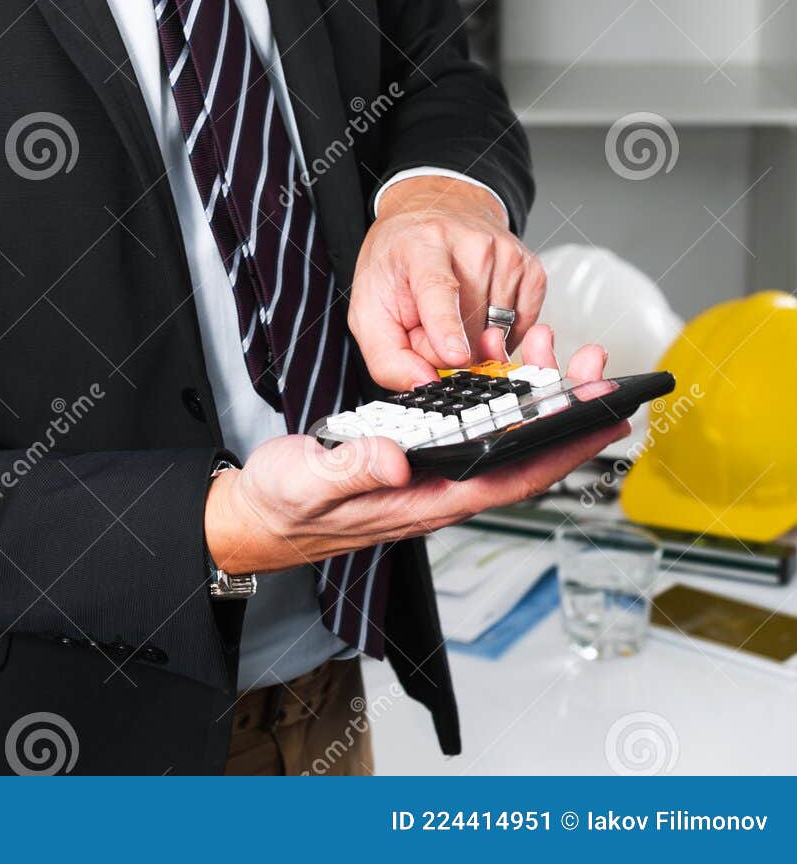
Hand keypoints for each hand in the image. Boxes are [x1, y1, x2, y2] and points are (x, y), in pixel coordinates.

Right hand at [204, 342, 620, 575]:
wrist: (259, 514)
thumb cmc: (285, 505)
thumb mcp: (309, 482)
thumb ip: (351, 469)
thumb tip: (396, 458)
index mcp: (426, 500)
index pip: (511, 477)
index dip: (562, 450)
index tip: (603, 420)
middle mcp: (439, 487)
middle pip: (520, 454)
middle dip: (564, 413)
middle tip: (593, 368)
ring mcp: (429, 471)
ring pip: (499, 437)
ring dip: (533, 397)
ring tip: (551, 349)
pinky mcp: (413, 453)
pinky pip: (471, 427)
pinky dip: (496, 397)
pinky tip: (502, 369)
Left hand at [348, 176, 547, 388]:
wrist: (432, 215)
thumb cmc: (399, 262)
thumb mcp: (369, 306)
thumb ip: (386, 354)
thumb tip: (422, 382)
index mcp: (421, 245)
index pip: (438, 289)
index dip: (446, 327)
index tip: (455, 355)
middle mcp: (470, 244)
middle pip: (469, 328)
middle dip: (447, 348)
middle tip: (427, 322)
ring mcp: (506, 254)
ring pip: (497, 335)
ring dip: (473, 341)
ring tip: (453, 309)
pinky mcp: (531, 269)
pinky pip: (520, 329)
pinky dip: (499, 334)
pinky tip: (478, 310)